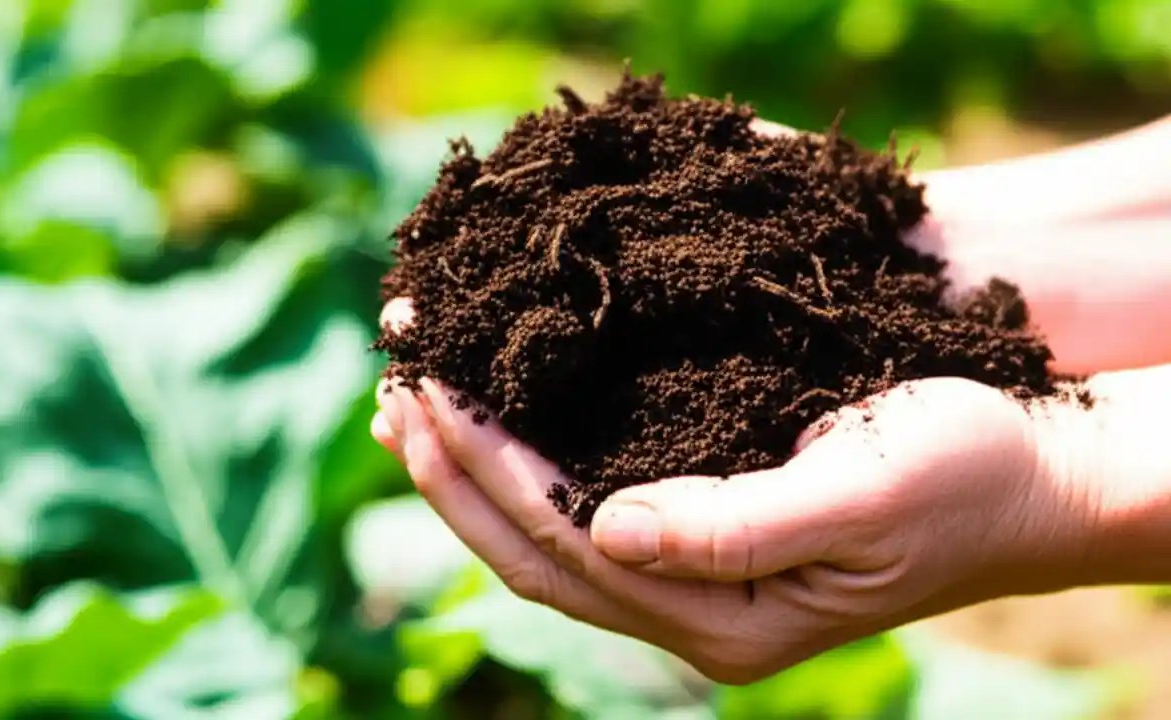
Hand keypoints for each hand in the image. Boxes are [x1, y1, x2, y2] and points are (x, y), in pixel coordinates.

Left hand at [370, 301, 1098, 682]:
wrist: (1036, 482)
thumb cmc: (962, 474)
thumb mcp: (861, 492)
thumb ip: (733, 526)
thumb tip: (602, 529)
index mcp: (723, 618)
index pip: (565, 542)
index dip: (487, 468)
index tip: (429, 392)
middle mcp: (694, 616)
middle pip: (533, 554)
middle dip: (452, 476)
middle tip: (391, 393)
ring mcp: (696, 586)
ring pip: (549, 539)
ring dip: (473, 477)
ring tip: (411, 409)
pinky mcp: (707, 543)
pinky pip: (588, 512)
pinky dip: (527, 468)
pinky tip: (497, 426)